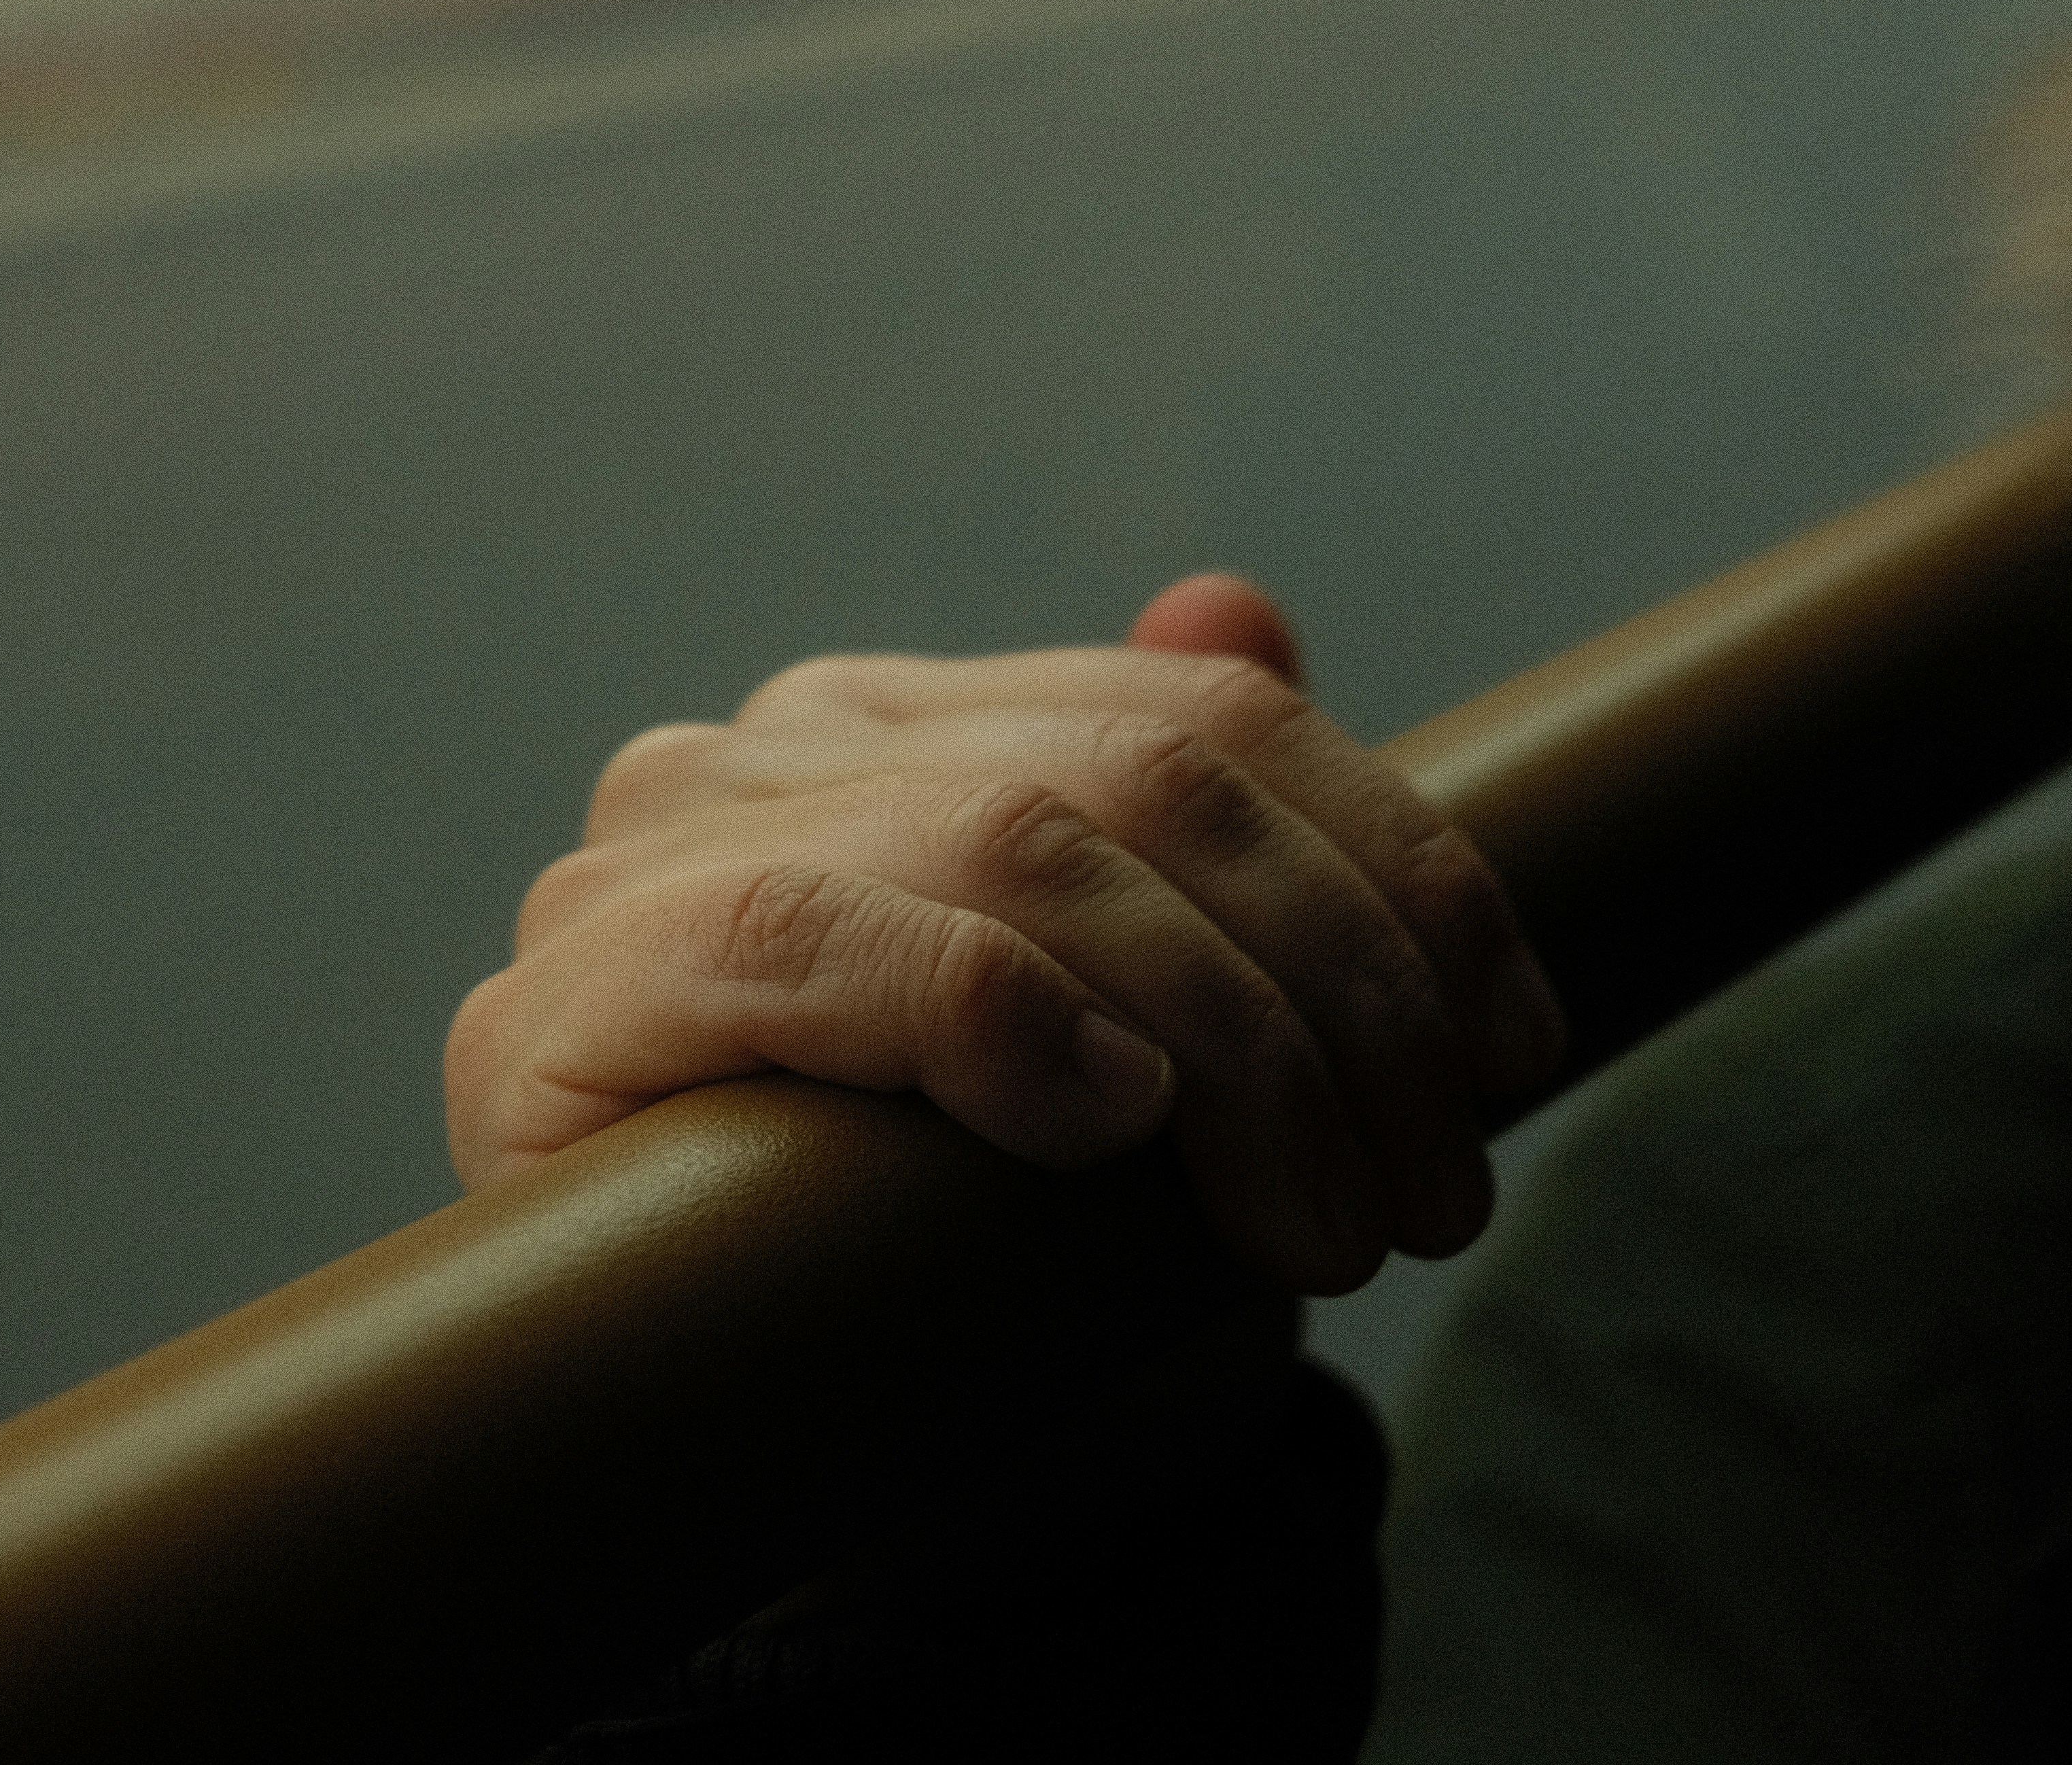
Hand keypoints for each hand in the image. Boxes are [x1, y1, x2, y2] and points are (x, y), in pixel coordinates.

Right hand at [445, 577, 1563, 1291]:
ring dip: (1227, 1044)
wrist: (707, 1464)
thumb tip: (1234, 607)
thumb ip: (1159, 831)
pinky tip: (1103, 1120)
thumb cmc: (926, 1252)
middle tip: (1433, 1191)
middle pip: (1134, 779)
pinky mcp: (556, 1010)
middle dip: (1340, 990)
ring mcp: (635, 866)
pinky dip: (996, 1014)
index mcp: (875, 729)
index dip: (1395, 862)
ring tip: (1319, 1226)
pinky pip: (808, 941)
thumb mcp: (1107, 1041)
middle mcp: (746, 755)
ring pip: (1011, 844)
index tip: (1514, 1043)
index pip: (1190, 715)